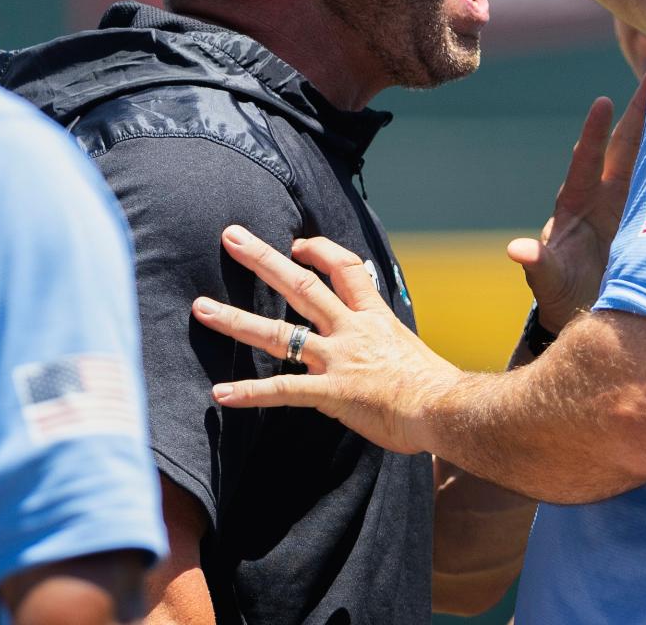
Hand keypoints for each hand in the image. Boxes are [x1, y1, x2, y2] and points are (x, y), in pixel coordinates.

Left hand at [193, 226, 462, 455]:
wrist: (445, 408)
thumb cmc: (434, 387)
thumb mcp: (407, 349)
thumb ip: (382, 343)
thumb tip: (374, 349)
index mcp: (373, 317)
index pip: (344, 268)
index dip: (318, 251)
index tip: (296, 243)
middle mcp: (351, 330)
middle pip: (301, 286)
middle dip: (263, 260)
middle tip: (231, 237)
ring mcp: (338, 359)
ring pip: (279, 334)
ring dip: (236, 320)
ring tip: (201, 308)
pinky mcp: (331, 392)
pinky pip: (283, 390)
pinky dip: (250, 392)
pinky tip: (221, 393)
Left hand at [507, 72, 645, 334]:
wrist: (595, 314)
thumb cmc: (564, 293)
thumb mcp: (551, 281)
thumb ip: (539, 265)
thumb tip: (517, 251)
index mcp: (578, 203)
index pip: (587, 160)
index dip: (594, 133)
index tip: (604, 102)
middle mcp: (607, 195)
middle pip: (626, 146)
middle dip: (640, 110)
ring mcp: (634, 205)